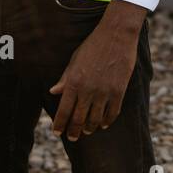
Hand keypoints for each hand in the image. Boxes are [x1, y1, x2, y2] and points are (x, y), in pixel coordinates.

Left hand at [49, 0, 146, 141]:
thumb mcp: (74, 60)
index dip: (59, 124)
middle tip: (72, 137)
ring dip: (89, 128)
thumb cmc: (92, 46)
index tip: (57, 132)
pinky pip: (112, 113)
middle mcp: (87, 90)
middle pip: (79, 119)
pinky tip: (102, 124)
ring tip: (87, 131)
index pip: (63, 110)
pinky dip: (106, 121)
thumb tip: (53, 92)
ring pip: (95, 119)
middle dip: (74, 131)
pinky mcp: (118, 92)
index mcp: (73, 82)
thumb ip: (65, 78)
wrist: (116, 36)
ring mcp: (104, 92)